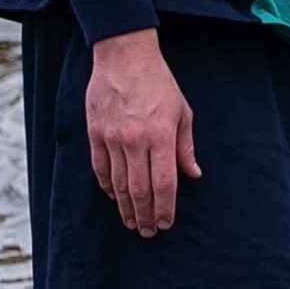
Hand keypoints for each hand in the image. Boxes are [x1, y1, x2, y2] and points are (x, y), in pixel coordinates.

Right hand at [85, 28, 201, 235]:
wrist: (124, 56)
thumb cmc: (159, 83)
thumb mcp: (182, 112)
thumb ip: (186, 146)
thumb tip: (194, 175)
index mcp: (160, 136)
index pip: (164, 184)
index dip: (166, 208)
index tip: (167, 223)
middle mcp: (134, 141)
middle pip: (139, 190)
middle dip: (146, 215)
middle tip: (149, 232)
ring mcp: (112, 138)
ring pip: (118, 184)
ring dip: (126, 207)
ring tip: (132, 222)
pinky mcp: (95, 133)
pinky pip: (100, 168)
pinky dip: (107, 186)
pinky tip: (114, 197)